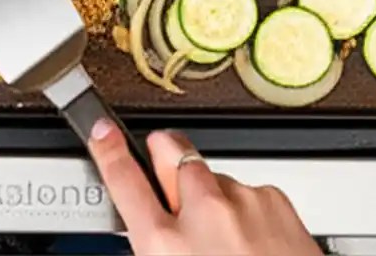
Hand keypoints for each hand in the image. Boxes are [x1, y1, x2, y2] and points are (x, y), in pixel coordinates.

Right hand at [87, 120, 320, 255]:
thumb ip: (158, 248)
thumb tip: (156, 232)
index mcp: (165, 244)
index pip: (124, 180)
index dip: (108, 150)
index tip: (102, 131)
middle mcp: (202, 214)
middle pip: (171, 154)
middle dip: (166, 153)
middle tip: (164, 158)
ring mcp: (240, 201)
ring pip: (215, 178)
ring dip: (214, 197)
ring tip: (228, 239)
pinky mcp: (274, 198)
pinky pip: (249, 193)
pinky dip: (247, 210)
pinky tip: (253, 240)